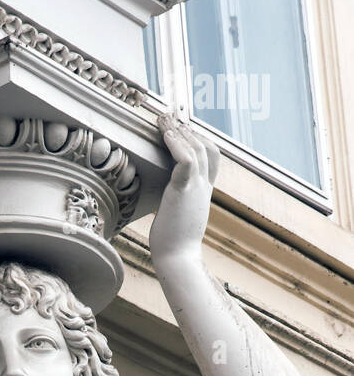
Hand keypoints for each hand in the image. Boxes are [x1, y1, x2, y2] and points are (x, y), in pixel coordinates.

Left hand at [149, 115, 220, 270]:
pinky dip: (176, 144)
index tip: (182, 129)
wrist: (177, 260)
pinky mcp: (183, 191)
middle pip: (204, 147)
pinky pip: (185, 160)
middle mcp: (204, 187)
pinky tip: (166, 133)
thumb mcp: (179, 217)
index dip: (199, 140)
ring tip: (164, 117)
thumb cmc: (174, 244)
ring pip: (195, 148)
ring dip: (178, 131)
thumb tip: (168, 201)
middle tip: (170, 116)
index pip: (211, 158)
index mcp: (204, 192)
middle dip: (187, 130)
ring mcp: (196, 188)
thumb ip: (178, 203)